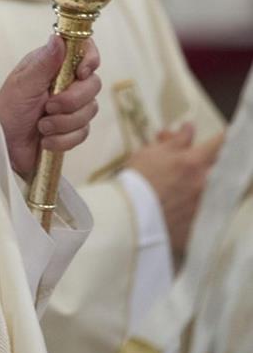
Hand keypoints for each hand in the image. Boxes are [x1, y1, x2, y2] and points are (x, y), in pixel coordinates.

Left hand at [0, 35, 100, 177]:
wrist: (5, 147)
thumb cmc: (9, 110)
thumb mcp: (23, 85)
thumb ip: (43, 63)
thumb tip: (58, 38)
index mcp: (53, 65)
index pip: (84, 50)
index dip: (90, 59)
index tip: (81, 73)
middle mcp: (66, 82)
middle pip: (93, 84)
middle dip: (72, 100)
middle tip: (49, 107)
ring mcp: (72, 105)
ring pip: (90, 110)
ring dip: (64, 123)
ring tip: (42, 126)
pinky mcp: (74, 128)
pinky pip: (83, 132)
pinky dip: (63, 139)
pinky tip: (46, 139)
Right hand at [127, 122, 224, 258]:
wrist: (129, 218)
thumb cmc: (137, 180)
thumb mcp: (151, 153)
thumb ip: (176, 140)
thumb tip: (190, 127)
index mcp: (193, 163)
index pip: (218, 144)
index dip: (221, 138)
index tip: (222, 136)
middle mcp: (204, 184)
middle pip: (219, 168)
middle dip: (208, 161)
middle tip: (189, 161)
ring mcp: (202, 206)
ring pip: (211, 189)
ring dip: (200, 182)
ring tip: (178, 182)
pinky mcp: (197, 225)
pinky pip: (203, 210)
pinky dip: (194, 203)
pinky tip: (178, 201)